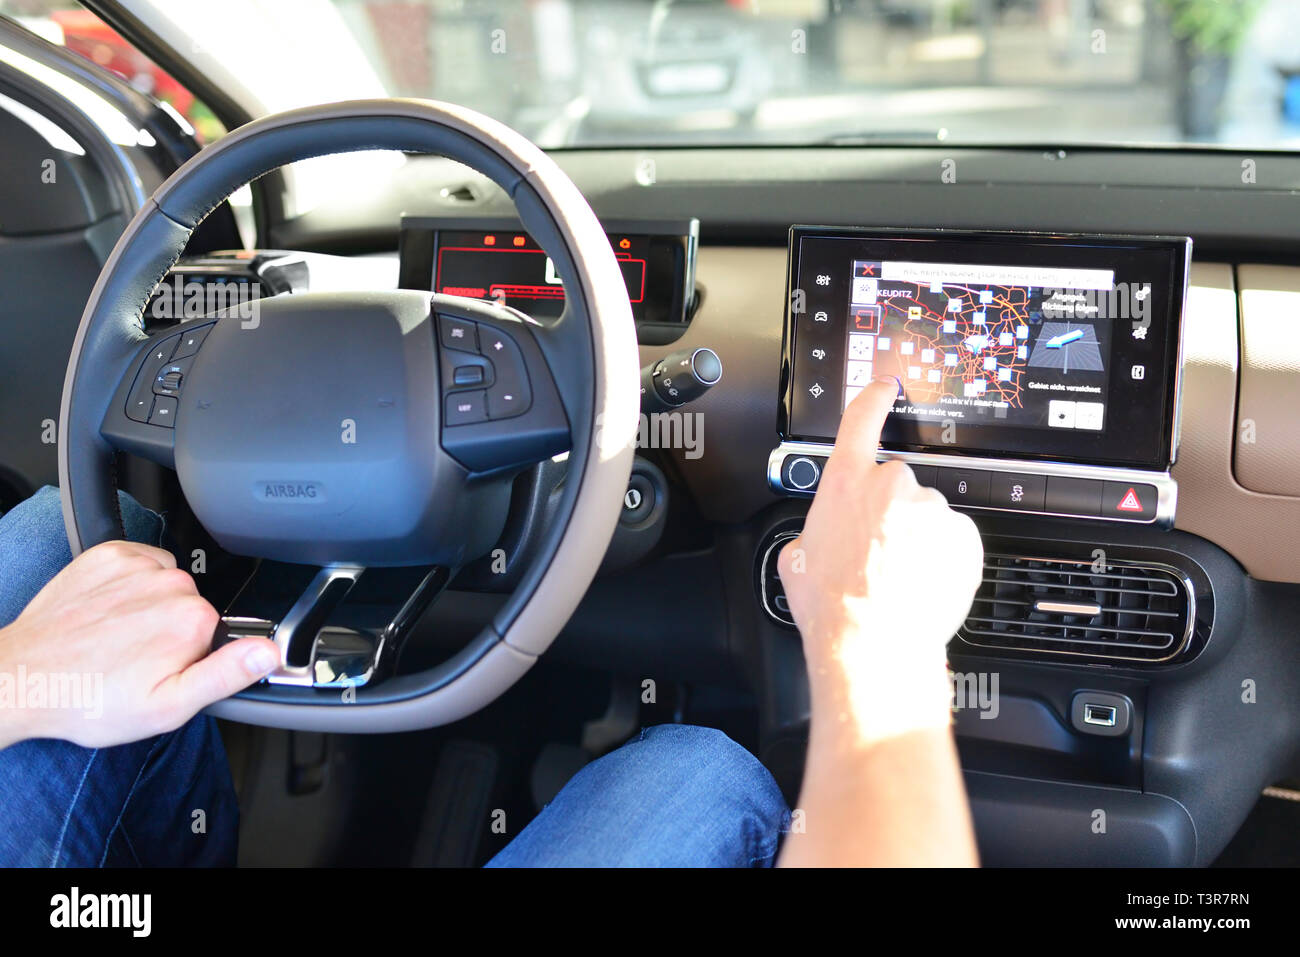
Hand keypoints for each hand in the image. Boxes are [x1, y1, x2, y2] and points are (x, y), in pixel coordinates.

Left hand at [0, 541, 278, 748]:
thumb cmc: (89, 698)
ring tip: (118, 640)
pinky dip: (129, 584)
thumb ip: (227, 675)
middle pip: (194, 606)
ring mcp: (135, 566)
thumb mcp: (168, 707)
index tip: (167, 672)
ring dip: (151, 607)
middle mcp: (169, 585)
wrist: (22, 679)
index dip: (195, 657)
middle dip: (174, 632)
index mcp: (192, 621)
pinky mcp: (106, 556)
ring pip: (167, 584)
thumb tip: (269, 652)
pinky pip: (139, 562)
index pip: (218, 633)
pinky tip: (108, 615)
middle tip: (139, 663)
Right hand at [777, 377, 982, 746]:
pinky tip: (922, 582)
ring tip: (899, 576)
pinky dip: (943, 556)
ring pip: (927, 514)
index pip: (861, 420)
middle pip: (896, 481)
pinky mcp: (962, 534)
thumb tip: (812, 538)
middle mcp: (890, 485)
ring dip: (917, 537)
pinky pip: (954, 539)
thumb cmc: (831, 606)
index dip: (874, 398)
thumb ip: (810, 531)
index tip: (886, 387)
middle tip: (878, 550)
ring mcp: (930, 509)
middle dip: (891, 510)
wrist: (873, 643)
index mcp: (845, 483)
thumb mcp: (794, 560)